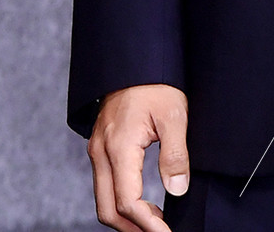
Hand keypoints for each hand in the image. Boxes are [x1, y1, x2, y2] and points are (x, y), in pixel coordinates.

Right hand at [87, 84, 188, 230]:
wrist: (136, 58)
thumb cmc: (157, 83)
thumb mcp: (174, 114)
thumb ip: (175, 154)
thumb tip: (176, 191)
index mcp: (118, 146)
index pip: (127, 201)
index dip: (147, 223)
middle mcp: (101, 152)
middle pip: (107, 209)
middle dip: (132, 228)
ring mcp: (97, 149)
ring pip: (102, 199)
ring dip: (125, 217)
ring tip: (153, 223)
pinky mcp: (100, 147)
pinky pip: (104, 185)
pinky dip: (119, 201)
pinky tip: (141, 203)